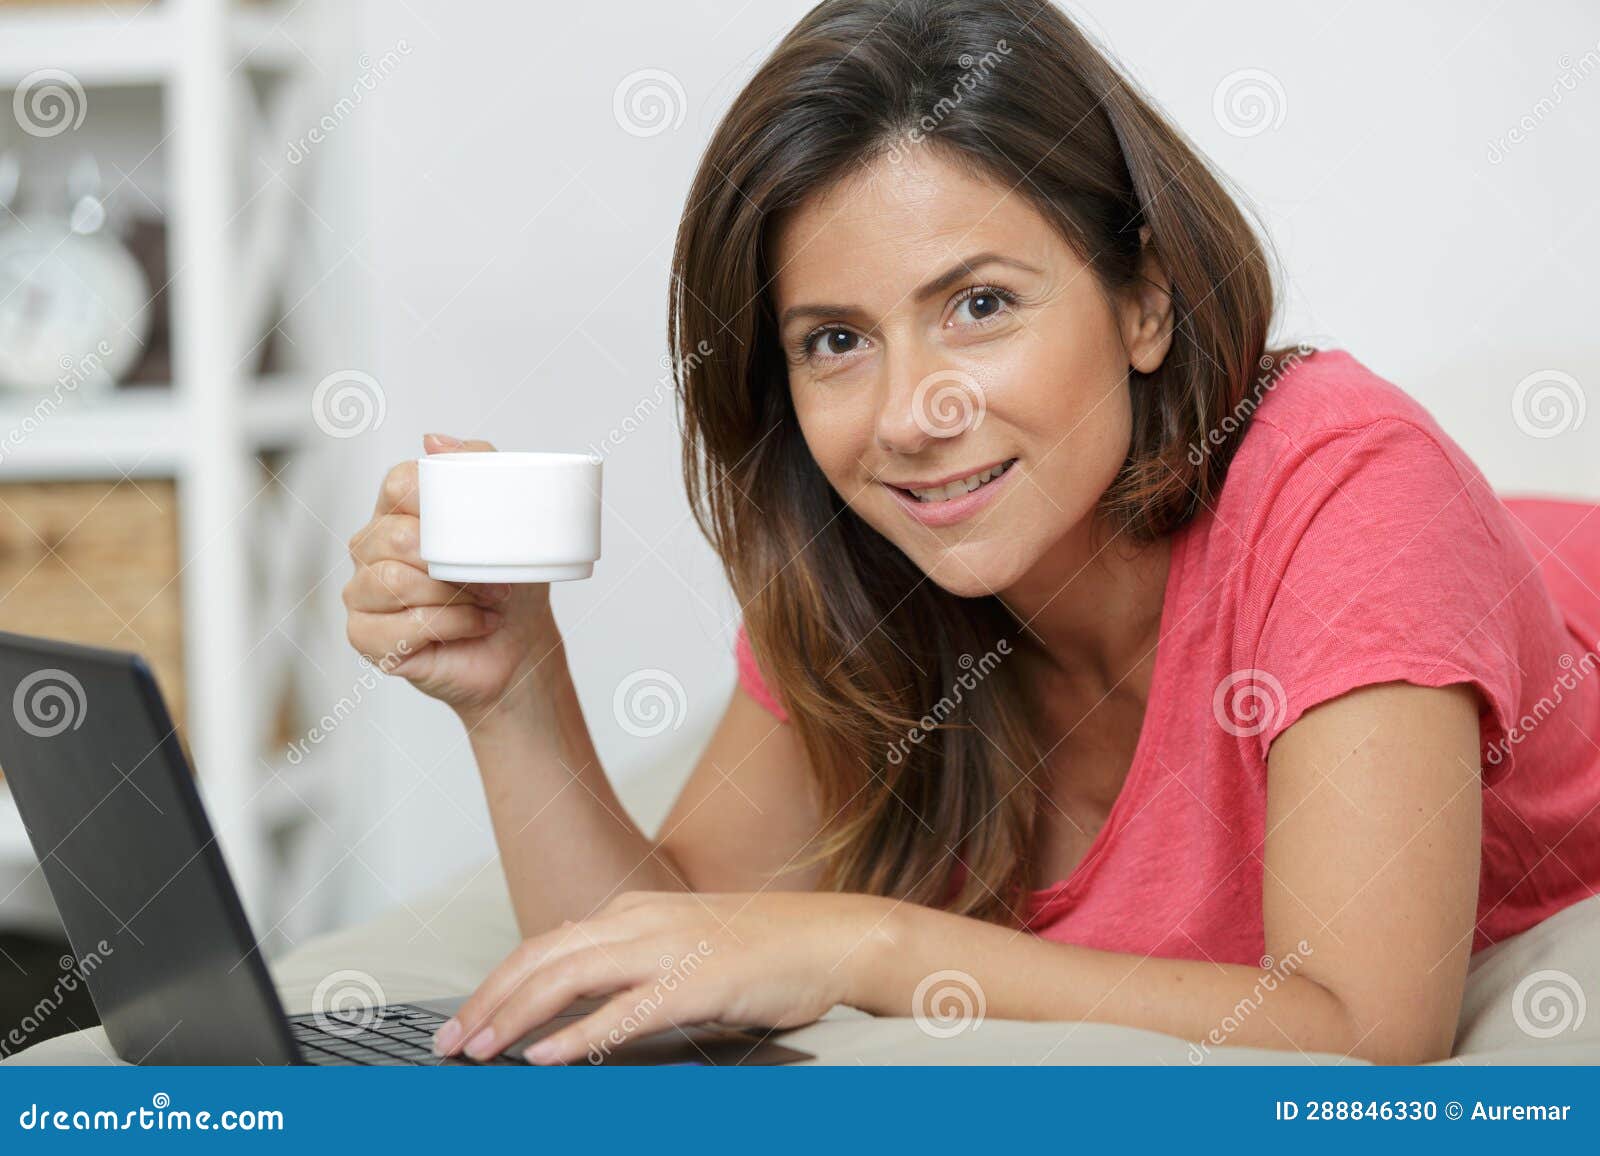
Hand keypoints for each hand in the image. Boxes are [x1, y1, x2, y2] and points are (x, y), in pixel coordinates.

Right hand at [342, 433, 557, 722]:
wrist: (518, 644)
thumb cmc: (509, 584)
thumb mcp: (509, 520)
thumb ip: (478, 468)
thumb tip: (434, 439)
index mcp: (399, 512)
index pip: (398, 484)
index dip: (434, 502)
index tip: (475, 525)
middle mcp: (371, 548)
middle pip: (395, 535)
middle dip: (453, 560)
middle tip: (493, 578)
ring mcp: (362, 592)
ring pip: (392, 581)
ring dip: (454, 595)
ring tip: (487, 602)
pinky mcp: (364, 635)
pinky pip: (399, 625)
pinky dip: (448, 625)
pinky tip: (471, 625)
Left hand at [431, 891, 894, 1064]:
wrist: (833, 937)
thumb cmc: (765, 948)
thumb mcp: (683, 945)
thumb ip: (631, 968)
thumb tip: (577, 1009)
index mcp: (634, 910)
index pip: (545, 945)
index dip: (497, 984)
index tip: (464, 1020)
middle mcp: (641, 920)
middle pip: (541, 957)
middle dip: (487, 1001)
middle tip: (450, 1042)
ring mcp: (667, 948)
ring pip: (568, 977)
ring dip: (514, 1016)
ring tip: (478, 1049)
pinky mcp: (696, 982)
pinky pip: (622, 1011)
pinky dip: (576, 1036)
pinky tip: (543, 1057)